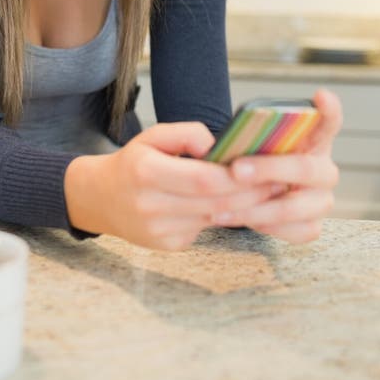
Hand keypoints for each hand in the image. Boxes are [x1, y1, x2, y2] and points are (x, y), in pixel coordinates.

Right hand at [64, 122, 288, 250]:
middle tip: (279, 181)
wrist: (100, 198)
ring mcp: (159, 231)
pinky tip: (238, 205)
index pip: (200, 179)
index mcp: (146, 172)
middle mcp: (151, 205)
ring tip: (270, 192)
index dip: (233, 177)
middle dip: (250, 193)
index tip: (259, 167)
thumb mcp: (152, 136)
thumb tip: (216, 145)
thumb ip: (185, 133)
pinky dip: (222, 216)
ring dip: (244, 207)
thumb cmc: (133, 162)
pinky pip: (204, 229)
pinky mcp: (167, 246)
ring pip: (213, 219)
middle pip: (213, 202)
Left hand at [223, 88, 342, 242]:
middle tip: (236, 170)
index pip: (329, 121)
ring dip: (258, 207)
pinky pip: (294, 230)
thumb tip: (216, 139)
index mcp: (312, 140)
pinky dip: (264, 226)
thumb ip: (247, 139)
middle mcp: (323, 168)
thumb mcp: (250, 144)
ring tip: (224, 206)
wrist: (247, 194)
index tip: (320, 96)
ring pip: (297, 206)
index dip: (329, 110)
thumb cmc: (251, 160)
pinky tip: (240, 218)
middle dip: (268, 170)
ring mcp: (322, 199)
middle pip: (306, 168)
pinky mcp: (312, 225)